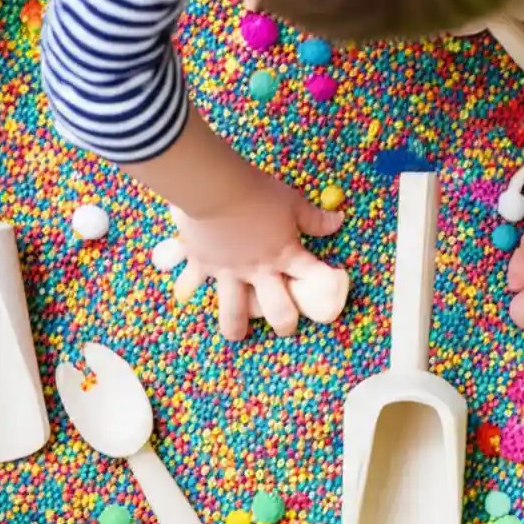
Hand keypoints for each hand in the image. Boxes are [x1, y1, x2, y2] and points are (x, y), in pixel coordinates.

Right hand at [120, 110, 344, 340]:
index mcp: (284, 255)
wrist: (215, 188)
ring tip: (237, 334)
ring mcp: (229, 273)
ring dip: (236, 328)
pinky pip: (191, 285)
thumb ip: (314, 218)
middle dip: (285, 324)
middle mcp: (259, 271)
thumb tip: (338, 220)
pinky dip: (186, 290)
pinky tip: (185, 296)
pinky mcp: (201, 266)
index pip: (313, 278)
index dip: (327, 286)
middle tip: (285, 326)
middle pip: (278, 311)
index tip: (331, 289)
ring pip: (233, 314)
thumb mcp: (291, 202)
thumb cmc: (256, 193)